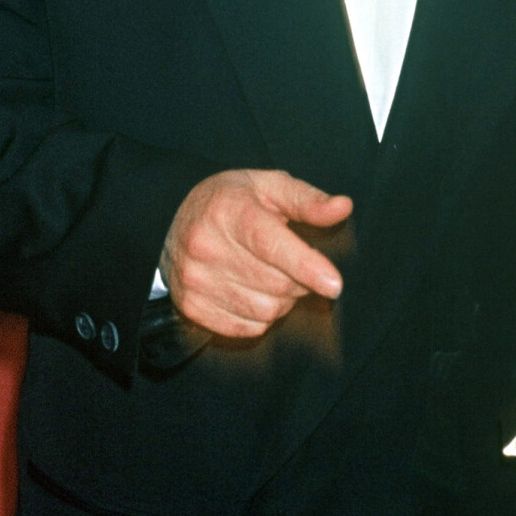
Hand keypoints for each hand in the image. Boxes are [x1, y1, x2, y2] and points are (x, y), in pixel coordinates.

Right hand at [161, 170, 351, 337]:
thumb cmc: (230, 202)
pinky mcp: (191, 306)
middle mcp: (206, 246)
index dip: (307, 267)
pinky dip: (261, 317)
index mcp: (229, 211)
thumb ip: (307, 200)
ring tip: (271, 276)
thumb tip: (343, 207)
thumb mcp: (267, 187)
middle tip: (295, 265)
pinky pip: (246, 328)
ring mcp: (195, 279)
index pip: (273, 245)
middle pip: (277, 284)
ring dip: (283, 301)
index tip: (334, 284)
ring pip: (265, 311)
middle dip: (300, 281)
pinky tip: (252, 292)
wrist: (172, 222)